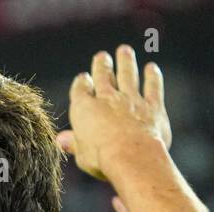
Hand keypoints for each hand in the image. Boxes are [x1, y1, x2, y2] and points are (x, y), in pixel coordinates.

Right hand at [58, 45, 170, 181]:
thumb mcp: (81, 153)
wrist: (132, 156)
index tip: (83, 78)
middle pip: (104, 76)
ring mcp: (131, 100)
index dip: (81, 83)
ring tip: (124, 51)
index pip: (80, 90)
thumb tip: (60, 140)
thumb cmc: (101, 158)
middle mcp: (108, 99)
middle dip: (102, 65)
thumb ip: (73, 143)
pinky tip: (151, 68)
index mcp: (85, 109)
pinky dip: (152, 77)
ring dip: (126, 62)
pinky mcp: (152, 107)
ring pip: (128, 75)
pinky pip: (152, 87)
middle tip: (102, 56)